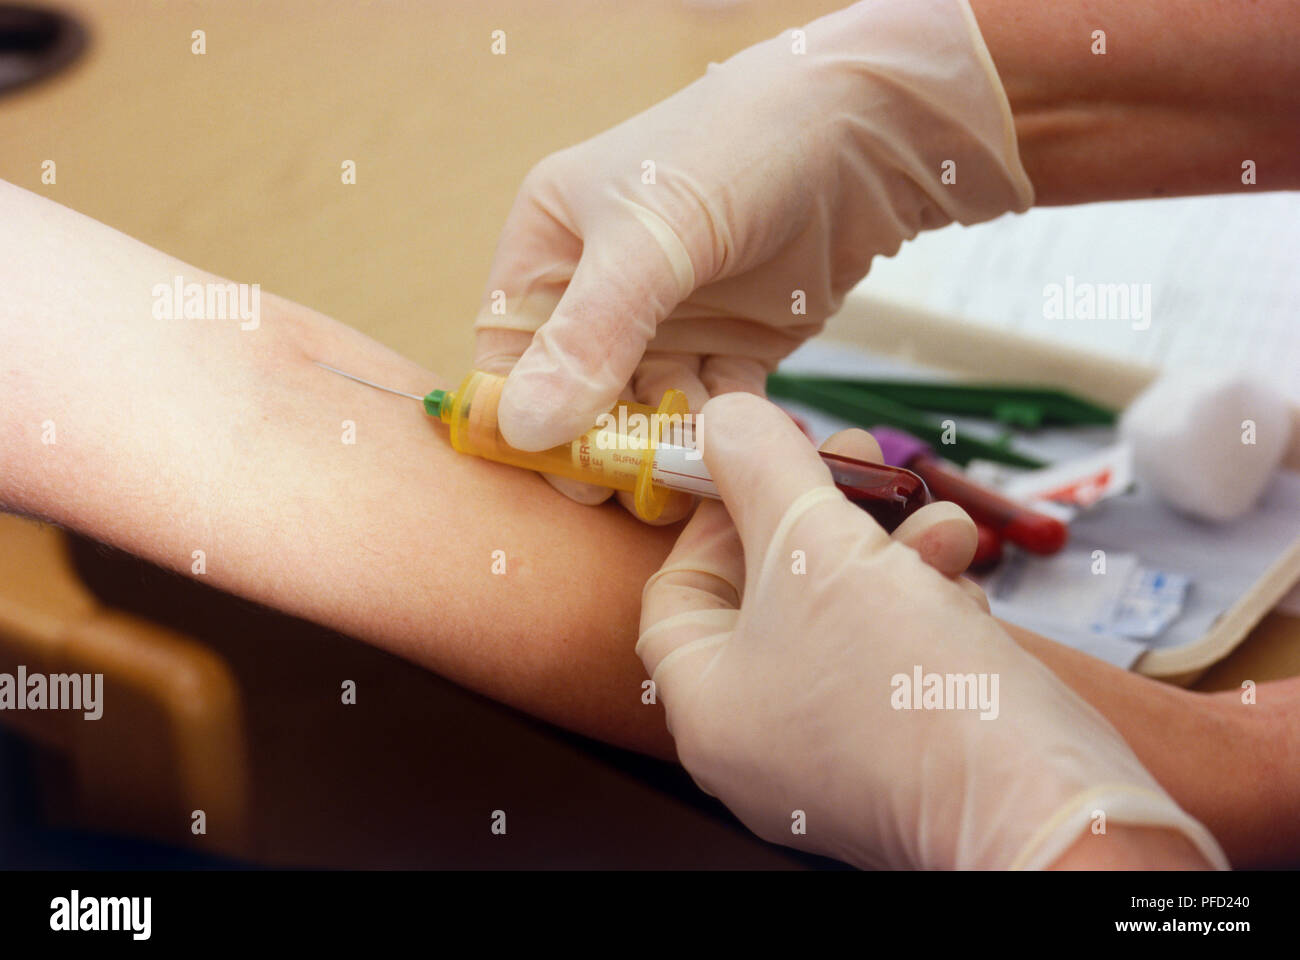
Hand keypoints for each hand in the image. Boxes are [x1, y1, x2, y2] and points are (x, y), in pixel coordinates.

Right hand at [474, 0, 1033, 520]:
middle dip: (604, 438)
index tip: (559, 470)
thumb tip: (524, 430)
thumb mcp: (651, 236)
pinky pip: (714, 405)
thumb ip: (590, 333)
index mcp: (551, 246)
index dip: (523, 416)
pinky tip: (741, 440)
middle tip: (630, 489)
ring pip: (648, 407)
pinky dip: (724, 427)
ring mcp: (670, 319)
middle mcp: (601, 288)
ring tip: (696, 464)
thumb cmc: (738, 146)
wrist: (867, 124)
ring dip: (669, 440)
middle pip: (578, 393)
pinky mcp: (734, 342)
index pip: (510, 351)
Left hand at [638, 393, 1227, 868]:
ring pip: (841, 617)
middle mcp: (760, 741)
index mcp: (709, 709)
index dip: (717, 516)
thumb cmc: (913, 692)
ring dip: (890, 551)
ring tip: (942, 527)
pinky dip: (925, 605)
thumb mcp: (819, 548)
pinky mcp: (904, 752)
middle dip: (822, 516)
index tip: (765, 466)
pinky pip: (893, 656)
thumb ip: (761, 472)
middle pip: (766, 596)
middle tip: (859, 461)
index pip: (677, 592)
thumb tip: (723, 420)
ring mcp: (833, 752)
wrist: (1048, 806)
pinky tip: (962, 582)